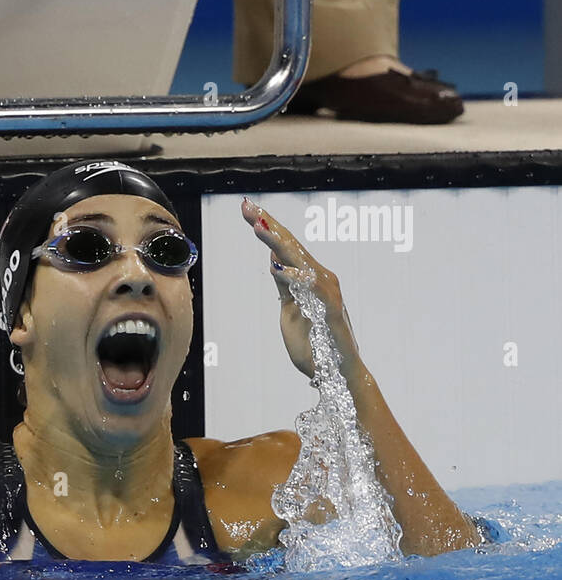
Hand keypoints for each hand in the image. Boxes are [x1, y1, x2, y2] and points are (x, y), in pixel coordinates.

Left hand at [241, 198, 360, 379]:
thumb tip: (274, 261)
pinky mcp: (329, 311)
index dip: (267, 227)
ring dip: (277, 243)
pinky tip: (277, 266)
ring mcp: (326, 293)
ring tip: (257, 227)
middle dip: (268, 224)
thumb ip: (285, 285)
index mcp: (309, 278)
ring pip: (299, 260)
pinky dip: (293, 276)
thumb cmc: (313, 343)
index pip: (285, 247)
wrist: (334, 373)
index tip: (245, 209)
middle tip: (246, 206)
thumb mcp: (290, 309)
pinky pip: (310, 289)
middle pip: (291, 245)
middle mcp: (320, 279)